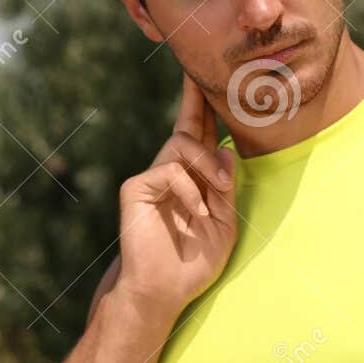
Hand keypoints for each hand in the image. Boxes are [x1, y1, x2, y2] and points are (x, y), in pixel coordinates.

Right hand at [115, 75, 238, 319]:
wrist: (163, 290)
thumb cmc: (194, 262)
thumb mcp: (225, 223)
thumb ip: (227, 188)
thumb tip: (225, 150)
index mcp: (194, 180)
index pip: (204, 137)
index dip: (209, 109)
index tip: (219, 81)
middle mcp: (171, 173)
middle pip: (187, 126)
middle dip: (196, 98)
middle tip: (203, 72)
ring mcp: (151, 178)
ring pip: (182, 145)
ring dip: (207, 164)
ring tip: (218, 192)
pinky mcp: (136, 188)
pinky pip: (170, 171)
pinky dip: (190, 190)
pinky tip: (198, 213)